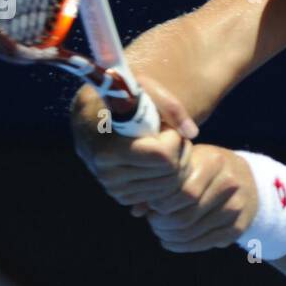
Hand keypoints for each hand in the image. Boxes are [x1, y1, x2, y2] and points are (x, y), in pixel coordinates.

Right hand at [70, 73, 198, 211]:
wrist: (93, 118)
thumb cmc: (122, 99)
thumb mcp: (144, 89)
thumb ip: (171, 107)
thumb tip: (192, 132)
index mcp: (108, 147)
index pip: (163, 156)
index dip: (173, 139)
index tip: (166, 125)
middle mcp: (106, 173)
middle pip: (169, 175)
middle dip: (178, 153)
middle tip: (171, 135)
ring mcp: (113, 188)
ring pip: (167, 188)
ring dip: (175, 165)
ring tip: (164, 144)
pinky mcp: (121, 196)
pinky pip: (159, 195)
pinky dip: (165, 178)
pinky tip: (156, 160)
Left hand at [142, 145, 259, 252]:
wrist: (243, 177)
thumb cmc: (203, 169)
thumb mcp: (184, 164)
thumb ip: (160, 183)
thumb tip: (137, 210)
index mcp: (214, 161)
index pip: (182, 192)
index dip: (161, 203)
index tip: (151, 203)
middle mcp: (230, 183)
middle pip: (186, 216)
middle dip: (162, 223)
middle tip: (153, 221)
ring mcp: (237, 206)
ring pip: (193, 232)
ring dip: (170, 236)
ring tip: (160, 230)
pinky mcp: (239, 227)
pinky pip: (205, 243)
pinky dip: (183, 246)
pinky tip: (171, 241)